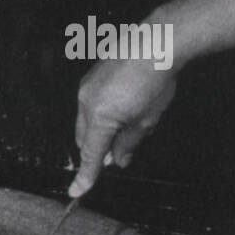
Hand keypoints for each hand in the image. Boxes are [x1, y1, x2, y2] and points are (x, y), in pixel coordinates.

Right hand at [69, 57, 176, 196]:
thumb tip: (118, 159)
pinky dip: (101, 113)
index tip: (76, 192)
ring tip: (129, 125)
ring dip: (101, 131)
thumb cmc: (155, 81)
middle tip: (117, 156)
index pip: (90, 154)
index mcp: (99, 117)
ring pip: (86, 120)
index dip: (85, 175)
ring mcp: (87, 86)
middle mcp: (86, 101)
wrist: (157, 42)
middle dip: (97, 150)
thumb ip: (128, 143)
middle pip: (84, 138)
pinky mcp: (92, 75)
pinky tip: (124, 106)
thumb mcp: (147, 120)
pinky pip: (90, 103)